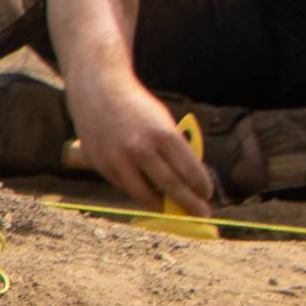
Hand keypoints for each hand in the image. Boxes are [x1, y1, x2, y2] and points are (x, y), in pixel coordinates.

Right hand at [69, 67, 216, 211]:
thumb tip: (185, 179)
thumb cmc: (136, 107)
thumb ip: (173, 149)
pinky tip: (146, 190)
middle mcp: (141, 148)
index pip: (189, 170)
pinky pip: (124, 186)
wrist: (97, 91)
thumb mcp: (162, 121)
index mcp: (162, 134)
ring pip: (145, 194)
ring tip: (170, 208)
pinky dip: (138, 191)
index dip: (202, 187)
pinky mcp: (102, 165)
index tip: (208, 195)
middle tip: (201, 214)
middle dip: (190, 203)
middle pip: (171, 186)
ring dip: (161, 205)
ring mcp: (119, 159)